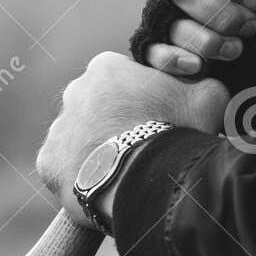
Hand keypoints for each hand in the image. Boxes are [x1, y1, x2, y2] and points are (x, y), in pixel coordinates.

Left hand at [36, 51, 227, 226]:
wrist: (148, 178)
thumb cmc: (178, 130)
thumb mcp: (209, 96)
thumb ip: (204, 84)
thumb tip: (207, 84)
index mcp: (106, 67)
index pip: (124, 81)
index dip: (145, 103)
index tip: (159, 123)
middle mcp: (73, 91)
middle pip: (97, 109)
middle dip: (115, 125)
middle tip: (142, 149)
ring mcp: (57, 129)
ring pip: (78, 140)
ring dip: (96, 152)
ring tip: (124, 174)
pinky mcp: (47, 163)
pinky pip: (63, 170)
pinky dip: (79, 178)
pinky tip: (102, 188)